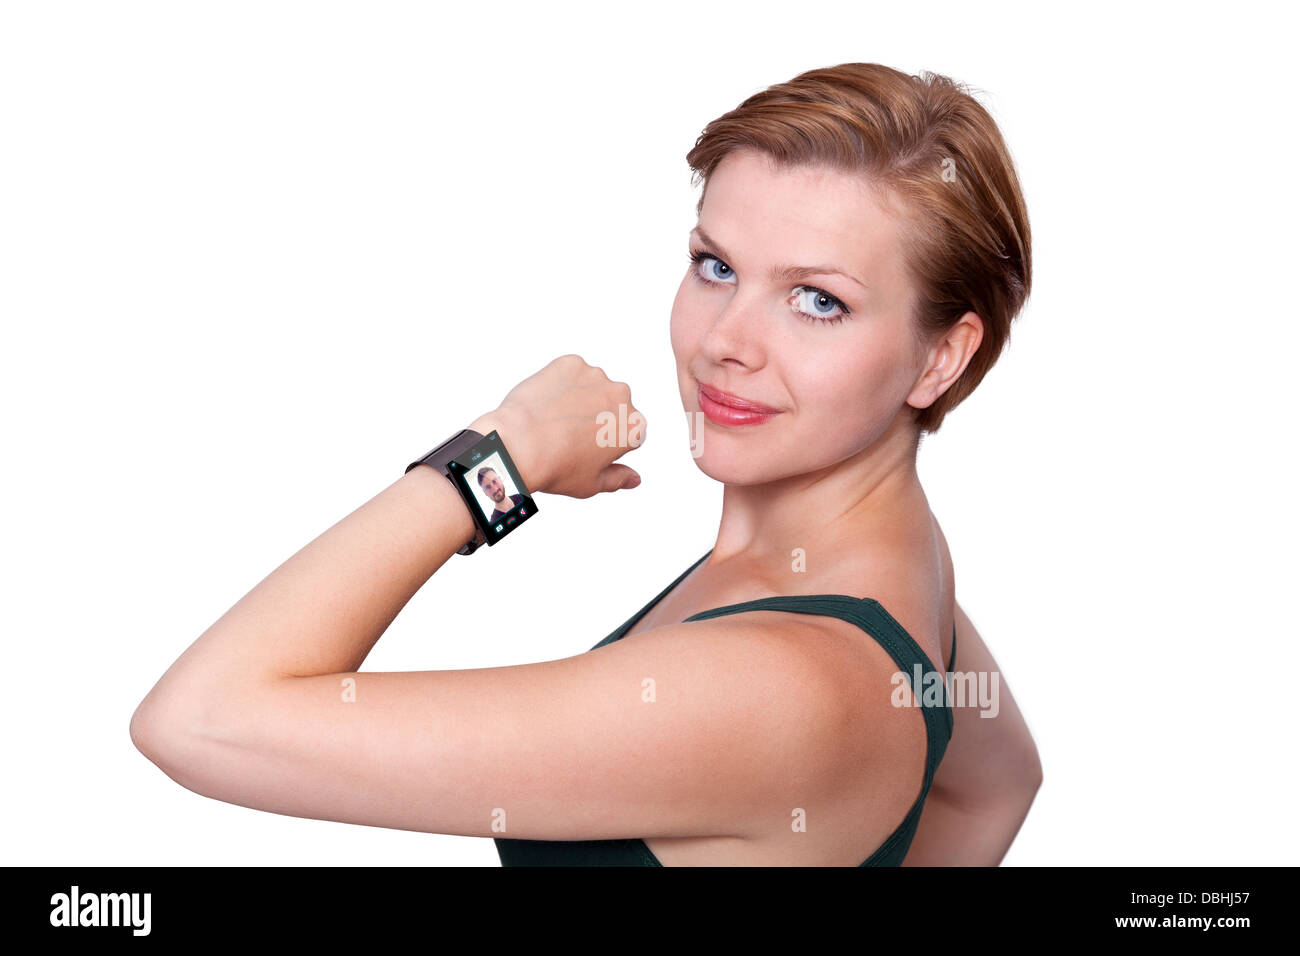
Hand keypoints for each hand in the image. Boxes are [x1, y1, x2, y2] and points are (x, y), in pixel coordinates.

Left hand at [468, 354, 645, 498]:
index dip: (606, 442)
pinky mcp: (572, 363)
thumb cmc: (554, 467)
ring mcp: (596, 376)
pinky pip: (569, 373)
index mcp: (634, 427)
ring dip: (578, 398)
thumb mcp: (591, 484)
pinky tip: (546, 404)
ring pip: (590, 386)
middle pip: (612, 405)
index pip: (627, 432)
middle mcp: (622, 396)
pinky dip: (560, 383)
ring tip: (554, 419)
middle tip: (569, 435)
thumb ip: (619, 479)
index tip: (587, 448)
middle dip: (597, 416)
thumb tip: (633, 479)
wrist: (518, 444)